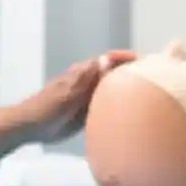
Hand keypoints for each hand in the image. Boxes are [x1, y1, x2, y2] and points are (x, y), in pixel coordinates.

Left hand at [14, 50, 137, 144]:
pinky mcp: (85, 111)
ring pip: (110, 89)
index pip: (110, 59)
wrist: (32, 127)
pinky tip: (129, 115)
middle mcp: (88, 81)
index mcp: (84, 72)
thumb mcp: (70, 91)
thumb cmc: (49, 107)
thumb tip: (108, 59)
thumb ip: (89, 77)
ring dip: (126, 91)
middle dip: (131, 73)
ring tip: (147, 97)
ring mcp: (87, 96)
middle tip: (153, 81)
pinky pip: (105, 106)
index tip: (147, 62)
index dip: (127, 58)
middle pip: (113, 73)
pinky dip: (117, 107)